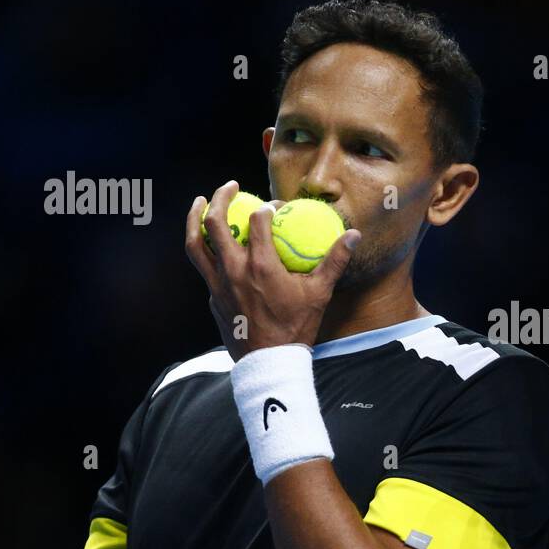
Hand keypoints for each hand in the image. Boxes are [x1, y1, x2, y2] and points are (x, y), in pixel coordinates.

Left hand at [184, 180, 360, 361]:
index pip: (257, 220)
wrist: (269, 362)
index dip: (267, 206)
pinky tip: (213, 247)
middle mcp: (233, 270)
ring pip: (195, 244)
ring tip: (199, 202)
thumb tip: (354, 235)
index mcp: (260, 265)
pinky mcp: (212, 297)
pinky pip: (204, 268)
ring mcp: (217, 284)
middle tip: (230, 186)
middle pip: (215, 222)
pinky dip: (205, 251)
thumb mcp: (319, 293)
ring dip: (194, 218)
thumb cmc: (296, 327)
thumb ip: (335, 261)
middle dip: (220, 197)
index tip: (276, 206)